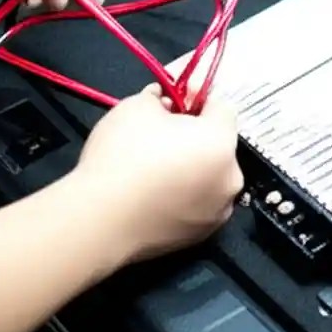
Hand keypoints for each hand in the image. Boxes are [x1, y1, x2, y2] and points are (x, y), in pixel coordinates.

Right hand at [72, 85, 242, 263]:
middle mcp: (231, 177)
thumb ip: (159, 97)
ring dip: (192, 167)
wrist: (100, 220)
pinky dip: (185, 195)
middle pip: (218, 144)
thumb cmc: (122, 156)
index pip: (222, 108)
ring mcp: (219, 209)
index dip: (197, 100)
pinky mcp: (202, 234)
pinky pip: (199, 202)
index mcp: (221, 142)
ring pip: (210, 176)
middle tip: (160, 135)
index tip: (175, 101)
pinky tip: (155, 195)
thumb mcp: (136, 106)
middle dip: (195, 135)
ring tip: (154, 169)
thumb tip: (164, 101)